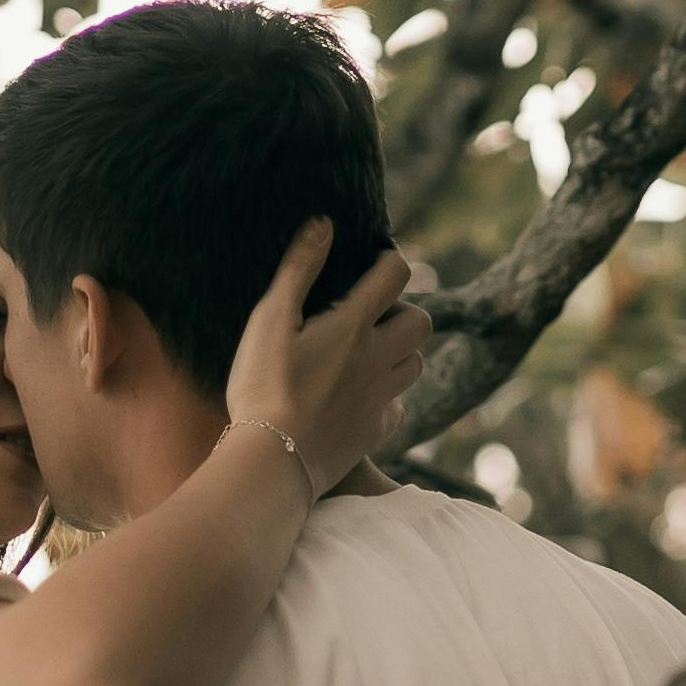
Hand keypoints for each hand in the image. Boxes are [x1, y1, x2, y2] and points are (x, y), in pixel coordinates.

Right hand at [229, 217, 431, 494]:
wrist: (272, 461)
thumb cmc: (264, 387)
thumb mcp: (270, 319)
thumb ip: (298, 269)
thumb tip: (324, 223)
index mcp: (353, 326)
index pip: (396, 275)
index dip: (391, 259)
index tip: (377, 258)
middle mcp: (378, 359)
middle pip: (422, 322)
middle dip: (404, 310)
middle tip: (372, 315)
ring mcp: (380, 398)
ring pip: (414, 364)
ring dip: (399, 352)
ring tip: (366, 353)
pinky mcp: (375, 432)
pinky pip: (396, 407)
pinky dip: (386, 398)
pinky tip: (359, 399)